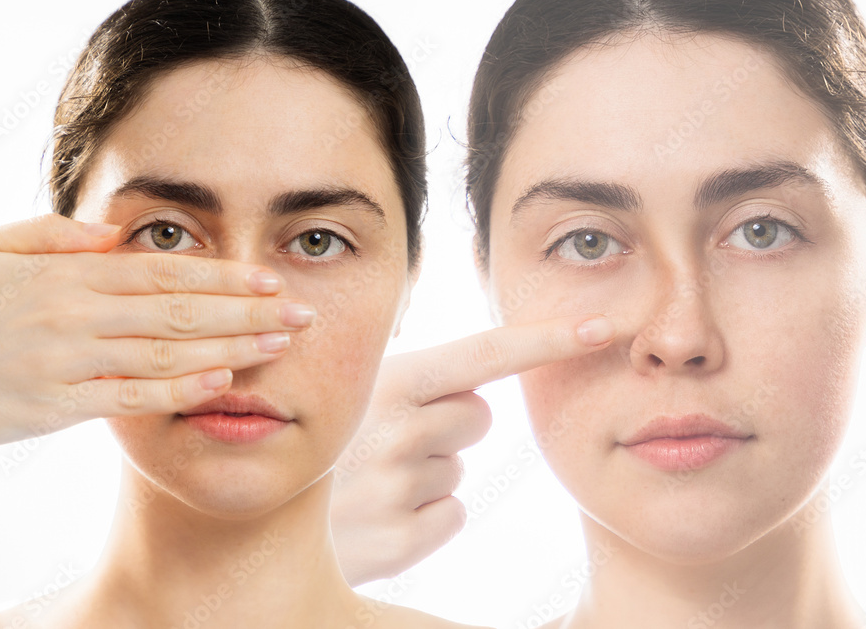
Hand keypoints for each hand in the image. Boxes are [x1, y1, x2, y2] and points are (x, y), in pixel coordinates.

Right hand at [0, 213, 315, 446]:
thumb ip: (56, 236)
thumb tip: (115, 232)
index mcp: (70, 274)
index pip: (164, 271)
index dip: (223, 275)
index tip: (269, 278)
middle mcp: (78, 314)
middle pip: (180, 310)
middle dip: (247, 310)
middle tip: (302, 312)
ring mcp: (70, 360)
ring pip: (166, 352)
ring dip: (230, 347)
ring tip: (281, 345)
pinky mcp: (58, 405)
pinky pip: (130, 397)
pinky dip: (178, 390)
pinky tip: (221, 382)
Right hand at [331, 314, 615, 584]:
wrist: (264, 523)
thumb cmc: (325, 447)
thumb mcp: (355, 395)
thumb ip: (419, 379)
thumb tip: (488, 375)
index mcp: (388, 380)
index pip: (485, 353)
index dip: (548, 338)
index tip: (602, 327)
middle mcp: (394, 428)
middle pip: (478, 415)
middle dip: (451, 423)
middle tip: (392, 438)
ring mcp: (397, 487)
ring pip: (460, 466)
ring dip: (430, 470)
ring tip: (375, 476)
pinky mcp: (399, 539)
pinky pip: (451, 513)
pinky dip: (426, 513)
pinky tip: (382, 512)